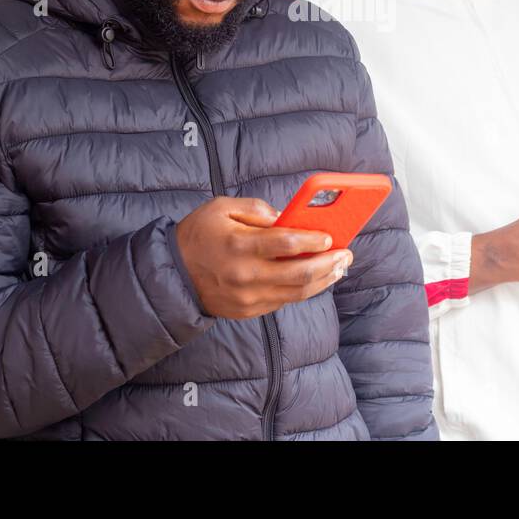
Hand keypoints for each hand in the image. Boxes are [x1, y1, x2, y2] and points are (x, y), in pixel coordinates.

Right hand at [175, 196, 351, 318]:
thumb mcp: (222, 208)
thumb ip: (257, 210)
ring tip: (339, 268)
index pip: (284, 243)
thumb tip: (287, 219)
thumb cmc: (199, 235)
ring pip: (296, 292)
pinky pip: (283, 300)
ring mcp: (248, 297)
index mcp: (239, 245)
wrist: (172, 274)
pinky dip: (303, 290)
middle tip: (346, 254)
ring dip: (323, 280)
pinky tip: (317, 278)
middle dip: (327, 263)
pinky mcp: (249, 310)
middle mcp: (246, 275)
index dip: (311, 240)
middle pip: (298, 273)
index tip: (330, 236)